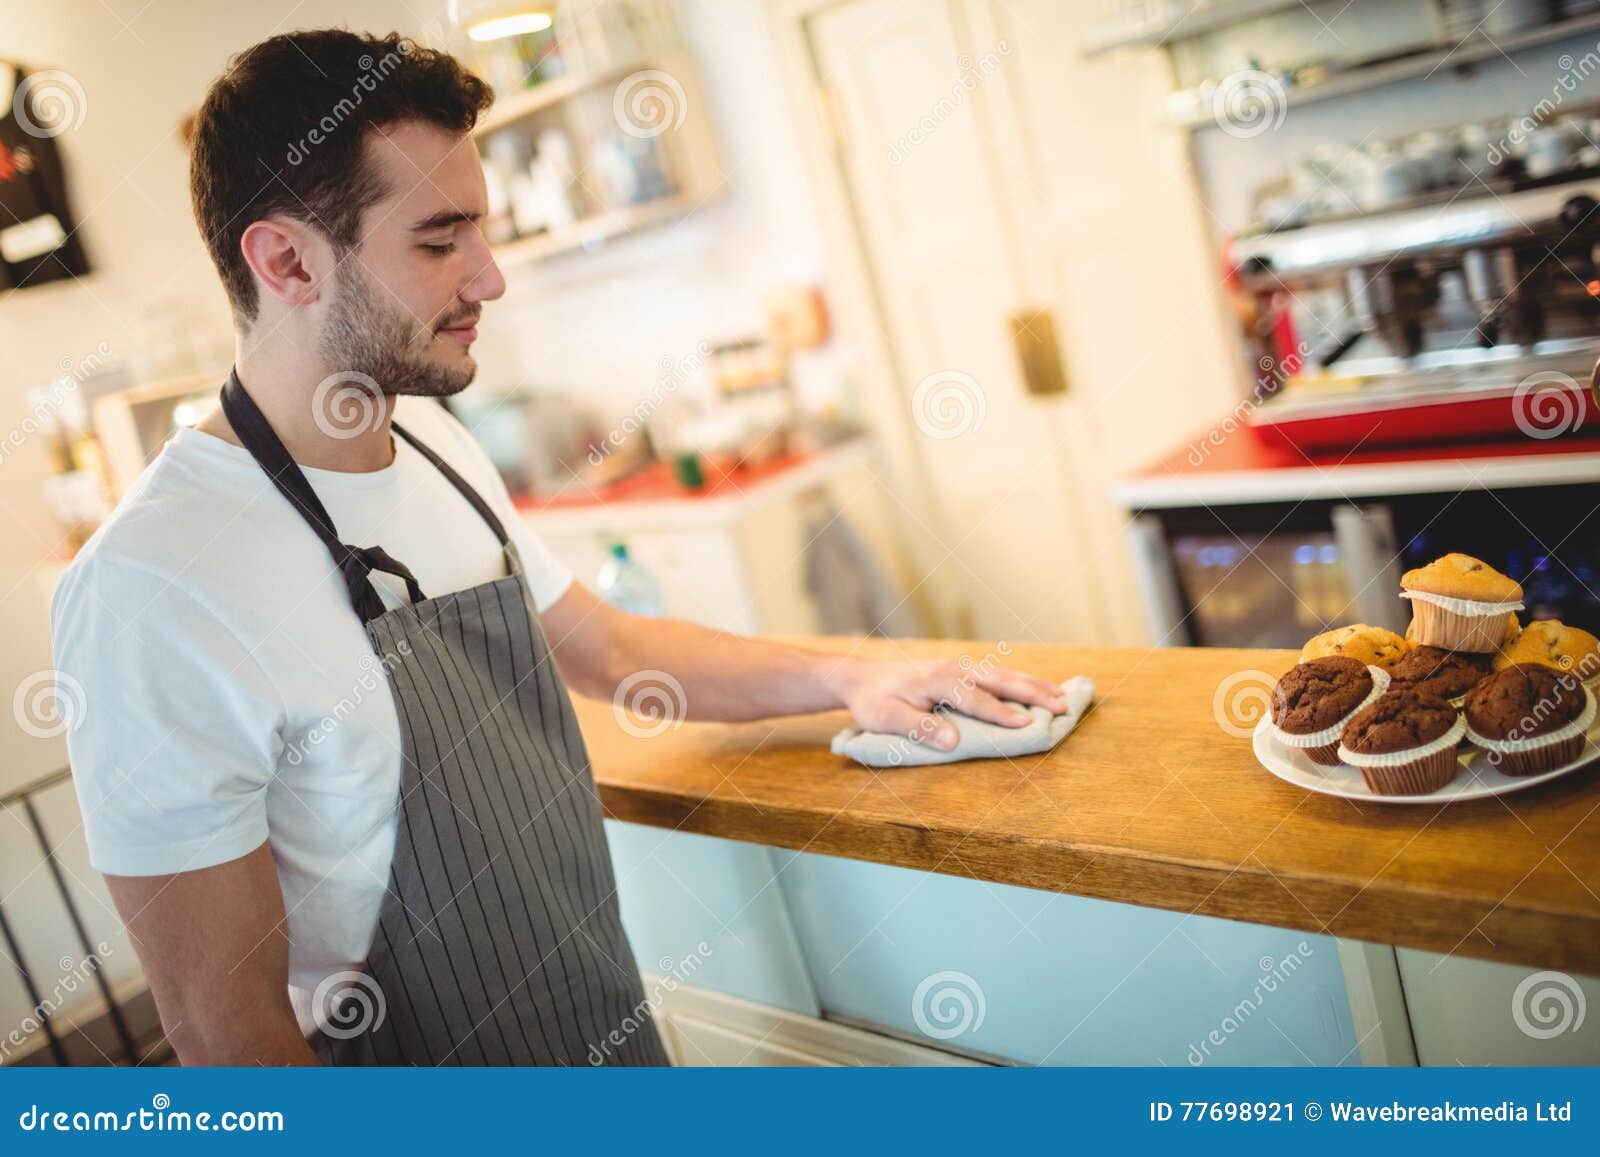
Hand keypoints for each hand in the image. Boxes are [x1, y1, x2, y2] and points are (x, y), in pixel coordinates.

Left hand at [827, 656, 1068, 750]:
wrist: (862, 678)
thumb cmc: (874, 701)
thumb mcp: (887, 718)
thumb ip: (918, 728)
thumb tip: (952, 741)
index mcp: (939, 680)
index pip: (978, 700)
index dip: (1004, 714)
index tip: (1029, 725)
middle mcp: (955, 669)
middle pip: (1002, 680)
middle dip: (1034, 692)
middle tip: (1063, 706)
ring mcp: (961, 667)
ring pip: (1005, 674)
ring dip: (1035, 684)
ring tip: (1063, 696)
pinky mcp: (962, 671)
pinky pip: (998, 675)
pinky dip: (1022, 681)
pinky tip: (1038, 689)